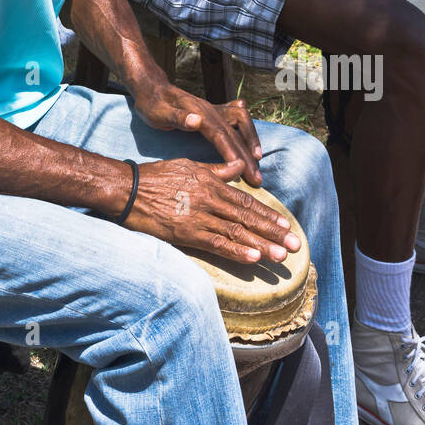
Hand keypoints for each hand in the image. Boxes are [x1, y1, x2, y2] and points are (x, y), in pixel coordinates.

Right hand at [126, 159, 300, 264]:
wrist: (128, 189)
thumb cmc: (156, 176)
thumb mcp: (188, 165)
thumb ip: (216, 169)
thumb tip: (239, 166)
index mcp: (211, 182)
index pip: (246, 201)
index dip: (269, 214)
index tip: (287, 225)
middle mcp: (210, 198)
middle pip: (247, 218)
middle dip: (273, 232)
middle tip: (296, 245)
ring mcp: (199, 216)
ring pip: (236, 232)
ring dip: (261, 244)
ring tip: (282, 255)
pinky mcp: (186, 233)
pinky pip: (216, 243)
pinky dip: (236, 251)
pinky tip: (253, 259)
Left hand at [131, 82, 261, 186]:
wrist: (151, 88)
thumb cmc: (152, 103)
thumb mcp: (158, 112)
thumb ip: (177, 117)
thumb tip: (197, 121)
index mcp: (198, 111)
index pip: (220, 134)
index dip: (232, 151)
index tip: (242, 169)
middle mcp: (210, 109)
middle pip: (234, 132)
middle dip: (247, 155)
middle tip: (256, 179)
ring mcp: (213, 109)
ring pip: (241, 122)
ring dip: (251, 140)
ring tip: (258, 161)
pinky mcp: (214, 111)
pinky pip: (237, 118)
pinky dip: (247, 130)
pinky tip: (251, 141)